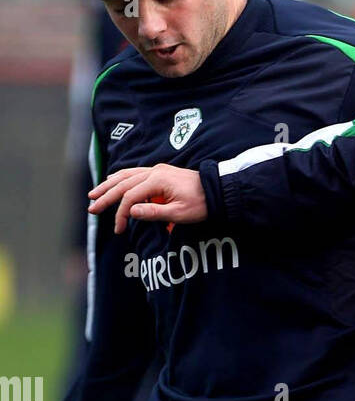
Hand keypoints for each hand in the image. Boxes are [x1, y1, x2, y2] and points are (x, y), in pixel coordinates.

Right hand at [88, 165, 206, 233]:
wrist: (217, 190)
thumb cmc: (201, 204)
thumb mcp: (179, 213)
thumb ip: (154, 212)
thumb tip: (131, 212)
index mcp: (157, 181)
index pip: (131, 197)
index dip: (122, 214)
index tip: (119, 229)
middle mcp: (154, 171)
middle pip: (123, 183)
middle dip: (106, 196)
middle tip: (91, 208)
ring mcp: (156, 170)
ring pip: (126, 175)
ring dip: (109, 185)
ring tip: (94, 193)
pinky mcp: (160, 173)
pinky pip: (134, 173)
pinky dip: (121, 177)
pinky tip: (112, 180)